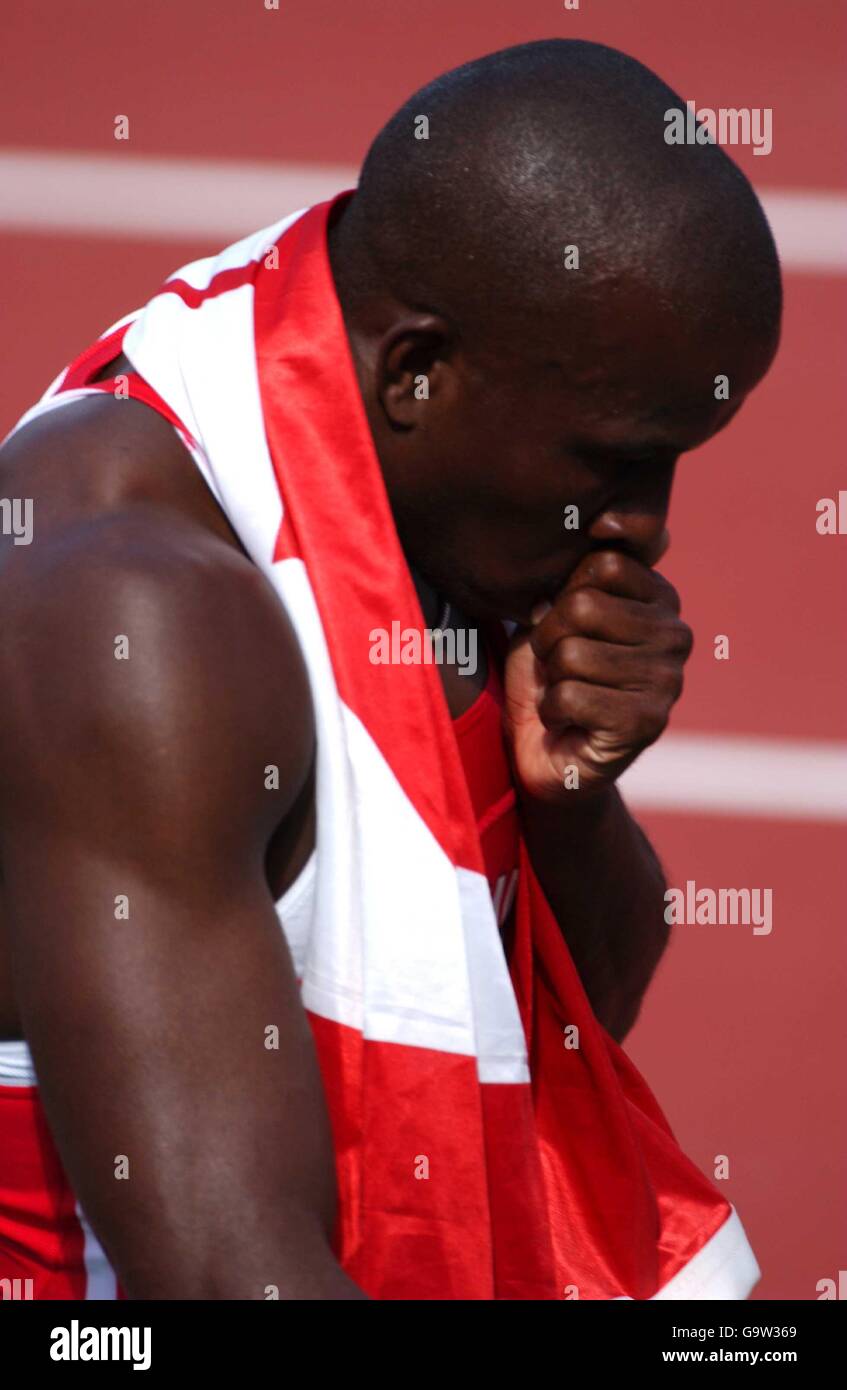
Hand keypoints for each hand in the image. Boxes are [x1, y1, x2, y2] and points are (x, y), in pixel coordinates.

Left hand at [503, 545, 692, 802]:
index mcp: (659, 597)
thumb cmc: (547, 675)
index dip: (561, 594)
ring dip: (550, 679)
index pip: (603, 563)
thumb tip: (609, 519)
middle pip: (584, 606)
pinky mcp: (648, 724)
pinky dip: (551, 711)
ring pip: (573, 653)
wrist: (544, 755)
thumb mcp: (553, 609)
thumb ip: (580, 566)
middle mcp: (675, 635)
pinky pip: (570, 696)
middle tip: (558, 666)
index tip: (565, 623)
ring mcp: (668, 681)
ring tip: (565, 692)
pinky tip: (568, 722)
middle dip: (549, 639)